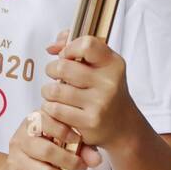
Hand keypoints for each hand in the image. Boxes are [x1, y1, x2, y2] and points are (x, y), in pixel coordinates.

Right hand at [0, 112, 101, 169]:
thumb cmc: (43, 155)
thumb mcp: (64, 145)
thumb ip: (83, 148)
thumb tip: (96, 160)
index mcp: (31, 124)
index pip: (45, 120)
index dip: (64, 131)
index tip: (77, 140)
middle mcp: (20, 140)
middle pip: (47, 151)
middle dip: (70, 161)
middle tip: (80, 167)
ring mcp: (15, 161)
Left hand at [39, 29, 139, 150]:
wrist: (122, 125)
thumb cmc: (105, 90)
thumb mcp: (100, 65)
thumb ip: (76, 47)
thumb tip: (51, 47)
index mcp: (113, 63)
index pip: (86, 45)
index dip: (69, 48)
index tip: (66, 56)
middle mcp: (109, 82)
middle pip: (63, 67)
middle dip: (51, 69)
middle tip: (55, 74)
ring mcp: (100, 102)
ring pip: (55, 90)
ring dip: (48, 91)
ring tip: (54, 92)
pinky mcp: (90, 121)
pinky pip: (56, 109)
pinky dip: (50, 107)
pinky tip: (56, 107)